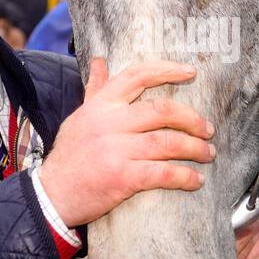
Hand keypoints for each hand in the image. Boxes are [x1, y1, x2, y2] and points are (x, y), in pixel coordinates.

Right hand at [37, 57, 214, 227]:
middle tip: (207, 129)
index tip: (191, 72)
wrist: (50, 196)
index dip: (167, 70)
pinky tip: (196, 180)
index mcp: (101, 105)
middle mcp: (109, 122)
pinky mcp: (122, 177)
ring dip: (195, 148)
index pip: (137, 75)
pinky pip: (163, 172)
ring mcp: (116, 150)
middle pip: (162, 110)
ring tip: (208, 154)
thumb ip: (95, 90)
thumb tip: (99, 62)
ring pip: (168, 142)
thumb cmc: (69, 157)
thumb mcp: (79, 117)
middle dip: (192, 119)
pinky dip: (185, 176)